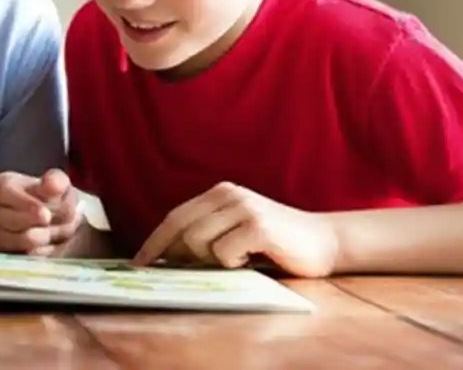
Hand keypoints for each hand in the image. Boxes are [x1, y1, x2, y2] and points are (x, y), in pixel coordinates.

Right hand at [0, 169, 81, 255]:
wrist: (60, 224)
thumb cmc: (56, 200)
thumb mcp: (61, 185)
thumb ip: (56, 181)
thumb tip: (51, 185)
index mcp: (3, 186)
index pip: (4, 192)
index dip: (25, 204)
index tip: (45, 215)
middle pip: (4, 219)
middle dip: (35, 224)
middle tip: (53, 225)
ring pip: (10, 241)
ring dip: (39, 239)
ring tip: (54, 234)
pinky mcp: (0, 255)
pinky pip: (17, 258)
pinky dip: (38, 254)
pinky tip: (49, 247)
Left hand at [133, 182, 339, 277]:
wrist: (324, 242)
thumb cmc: (275, 243)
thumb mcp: (234, 231)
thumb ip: (205, 234)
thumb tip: (164, 257)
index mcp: (219, 193)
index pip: (174, 217)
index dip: (154, 242)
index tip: (138, 264)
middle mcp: (229, 194)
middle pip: (181, 230)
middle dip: (183, 257)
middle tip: (202, 270)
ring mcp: (244, 208)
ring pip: (198, 242)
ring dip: (214, 261)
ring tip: (239, 259)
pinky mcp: (258, 226)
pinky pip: (223, 253)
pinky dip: (233, 264)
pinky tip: (253, 259)